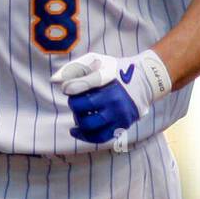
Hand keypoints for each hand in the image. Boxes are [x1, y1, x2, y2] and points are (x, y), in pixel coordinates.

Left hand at [52, 50, 171, 144]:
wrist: (145, 81)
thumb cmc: (115, 71)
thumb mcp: (97, 61)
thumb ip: (75, 68)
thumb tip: (54, 81)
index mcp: (109, 78)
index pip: (87, 83)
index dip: (71, 87)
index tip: (66, 89)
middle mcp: (114, 97)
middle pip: (83, 106)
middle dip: (74, 103)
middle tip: (76, 100)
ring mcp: (119, 114)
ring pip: (89, 123)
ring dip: (78, 119)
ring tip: (80, 113)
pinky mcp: (122, 125)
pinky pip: (99, 137)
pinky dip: (84, 136)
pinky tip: (75, 130)